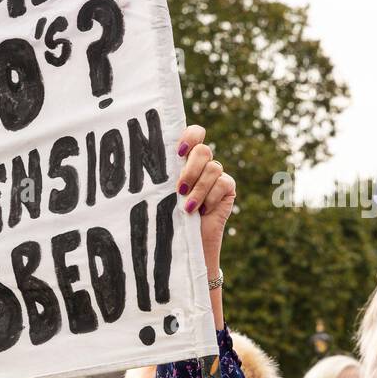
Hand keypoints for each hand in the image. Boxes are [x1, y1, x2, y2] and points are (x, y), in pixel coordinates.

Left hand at [175, 125, 236, 275]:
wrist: (187, 244)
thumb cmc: (168, 218)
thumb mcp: (162, 195)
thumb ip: (164, 177)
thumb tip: (149, 164)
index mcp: (184, 159)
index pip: (194, 134)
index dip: (190, 136)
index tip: (178, 153)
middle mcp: (202, 164)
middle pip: (203, 150)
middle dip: (191, 169)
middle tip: (180, 189)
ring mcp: (216, 175)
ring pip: (213, 168)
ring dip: (199, 189)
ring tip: (187, 208)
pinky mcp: (228, 188)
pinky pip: (223, 183)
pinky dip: (211, 198)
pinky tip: (203, 211)